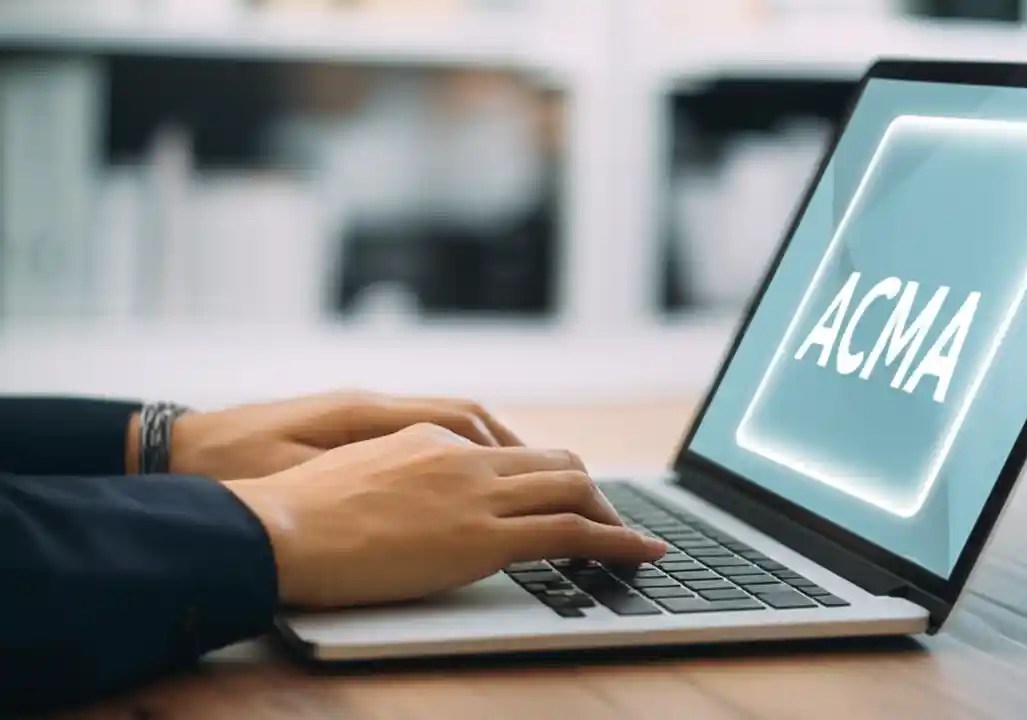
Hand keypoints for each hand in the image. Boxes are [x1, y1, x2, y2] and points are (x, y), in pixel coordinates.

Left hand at [149, 391, 521, 480]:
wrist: (176, 450)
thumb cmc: (231, 468)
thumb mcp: (297, 475)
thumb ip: (362, 475)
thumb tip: (424, 477)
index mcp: (362, 412)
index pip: (456, 418)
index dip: (504, 445)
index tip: (538, 471)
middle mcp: (368, 404)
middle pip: (462, 414)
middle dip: (511, 444)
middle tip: (551, 473)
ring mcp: (359, 412)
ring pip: (444, 420)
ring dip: (486, 445)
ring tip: (518, 475)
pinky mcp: (347, 426)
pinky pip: (418, 430)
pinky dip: (453, 448)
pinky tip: (462, 475)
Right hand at [225, 423, 666, 607]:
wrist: (276, 530)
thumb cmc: (296, 513)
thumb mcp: (355, 474)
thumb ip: (398, 478)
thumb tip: (413, 501)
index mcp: (433, 438)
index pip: (511, 452)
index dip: (543, 476)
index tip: (556, 496)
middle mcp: (465, 457)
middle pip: (555, 461)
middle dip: (589, 490)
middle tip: (606, 518)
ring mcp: (478, 494)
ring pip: (573, 488)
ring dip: (611, 514)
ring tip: (634, 539)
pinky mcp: (484, 538)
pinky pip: (571, 531)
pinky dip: (616, 540)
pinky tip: (640, 552)